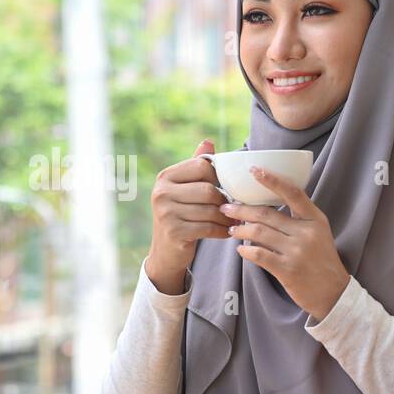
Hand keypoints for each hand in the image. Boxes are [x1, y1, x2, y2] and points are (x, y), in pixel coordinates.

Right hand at [146, 139, 233, 293]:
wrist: (166, 252)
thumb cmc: (180, 216)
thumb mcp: (184, 190)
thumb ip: (195, 167)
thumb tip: (208, 142)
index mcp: (165, 177)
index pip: (202, 167)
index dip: (218, 178)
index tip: (223, 190)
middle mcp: (161, 193)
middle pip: (208, 190)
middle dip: (224, 201)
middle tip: (232, 209)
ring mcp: (165, 213)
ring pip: (210, 210)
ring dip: (226, 218)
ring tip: (232, 221)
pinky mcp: (174, 232)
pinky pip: (208, 228)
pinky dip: (221, 231)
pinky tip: (225, 232)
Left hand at [220, 165, 350, 319]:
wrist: (332, 292)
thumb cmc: (320, 260)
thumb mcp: (317, 233)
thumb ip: (297, 218)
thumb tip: (263, 206)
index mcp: (315, 219)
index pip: (293, 193)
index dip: (272, 180)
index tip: (254, 170)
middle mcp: (306, 233)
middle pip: (266, 214)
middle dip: (241, 209)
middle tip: (226, 208)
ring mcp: (297, 251)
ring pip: (259, 233)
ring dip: (240, 230)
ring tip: (231, 229)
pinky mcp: (287, 270)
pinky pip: (259, 255)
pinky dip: (245, 250)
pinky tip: (240, 249)